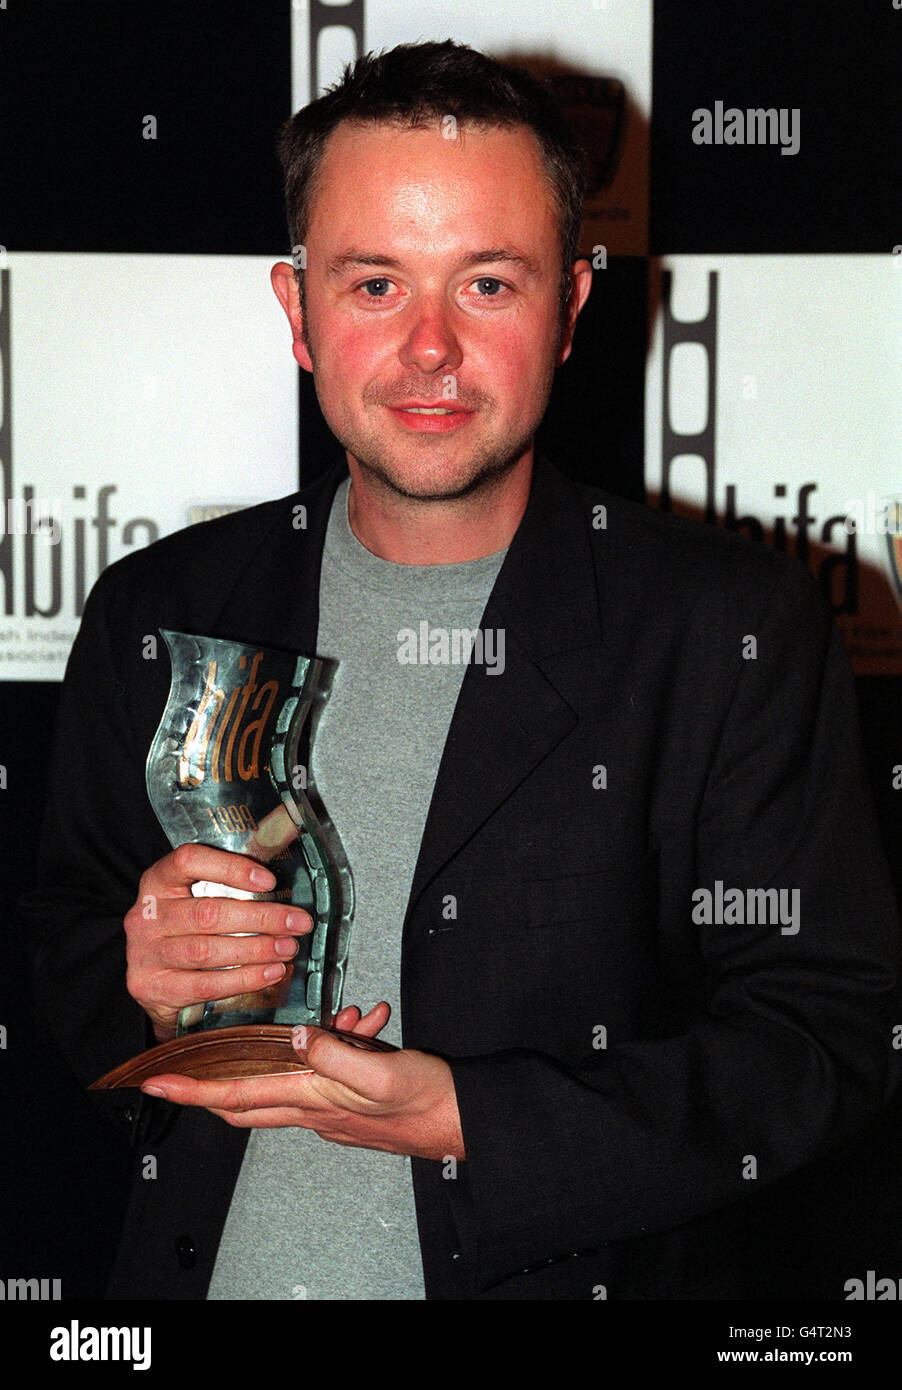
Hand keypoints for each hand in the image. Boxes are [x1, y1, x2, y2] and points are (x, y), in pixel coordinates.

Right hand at [123, 843, 312, 1041]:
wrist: (150, 985)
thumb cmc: (183, 932)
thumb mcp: (193, 900)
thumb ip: (227, 887)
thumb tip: (282, 881)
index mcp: (157, 882)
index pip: (188, 861)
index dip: (230, 867)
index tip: (268, 881)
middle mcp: (147, 916)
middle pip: (208, 912)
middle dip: (261, 917)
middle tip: (296, 922)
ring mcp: (146, 954)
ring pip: (207, 950)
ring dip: (256, 949)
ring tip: (287, 948)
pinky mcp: (155, 988)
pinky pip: (206, 984)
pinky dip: (245, 979)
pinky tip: (271, 972)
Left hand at [139, 1002, 465, 1160]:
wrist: (463, 1121)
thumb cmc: (427, 1102)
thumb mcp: (381, 1072)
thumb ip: (336, 1052)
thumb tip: (296, 1035)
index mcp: (312, 1100)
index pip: (236, 1097)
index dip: (193, 1089)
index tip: (157, 1082)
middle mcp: (314, 1108)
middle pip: (246, 1098)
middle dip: (213, 1082)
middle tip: (185, 1065)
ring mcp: (331, 1107)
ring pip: (290, 1074)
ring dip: (299, 1044)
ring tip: (345, 1018)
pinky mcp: (351, 1098)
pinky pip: (328, 1067)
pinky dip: (339, 1042)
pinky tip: (367, 1023)